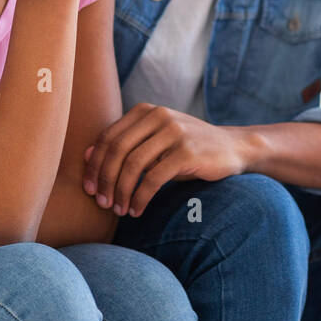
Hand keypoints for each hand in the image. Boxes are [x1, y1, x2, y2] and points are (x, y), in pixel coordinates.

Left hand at [82, 104, 255, 216]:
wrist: (233, 148)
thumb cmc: (187, 149)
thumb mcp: (155, 140)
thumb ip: (126, 144)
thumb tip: (86, 156)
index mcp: (145, 110)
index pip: (108, 137)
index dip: (94, 164)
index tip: (88, 188)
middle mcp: (158, 116)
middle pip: (117, 150)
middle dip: (104, 180)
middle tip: (101, 203)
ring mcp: (174, 132)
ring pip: (133, 165)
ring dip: (121, 192)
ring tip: (118, 210)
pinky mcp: (187, 152)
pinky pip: (153, 179)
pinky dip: (140, 198)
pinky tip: (137, 210)